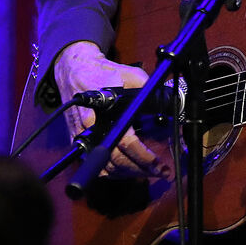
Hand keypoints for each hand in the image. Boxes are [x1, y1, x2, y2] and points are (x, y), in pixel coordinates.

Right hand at [53, 41, 166, 179]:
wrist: (76, 71)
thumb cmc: (104, 73)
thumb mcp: (132, 75)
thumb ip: (149, 90)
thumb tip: (170, 104)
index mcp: (106, 110)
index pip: (126, 142)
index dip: (144, 157)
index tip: (159, 165)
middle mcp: (92, 126)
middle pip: (117, 160)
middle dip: (141, 170)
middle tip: (161, 172)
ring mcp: (83, 136)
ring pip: (106, 166)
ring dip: (129, 173)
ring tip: (148, 172)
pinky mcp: (78, 141)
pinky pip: (95, 164)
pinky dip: (113, 172)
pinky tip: (128, 170)